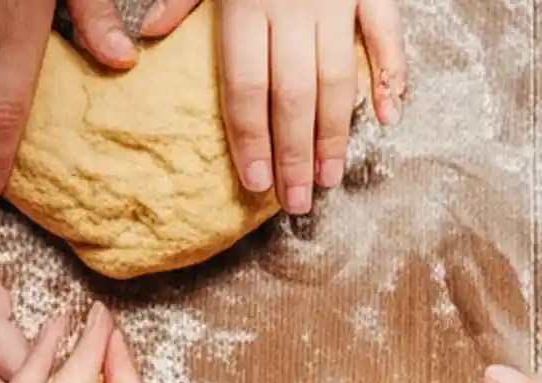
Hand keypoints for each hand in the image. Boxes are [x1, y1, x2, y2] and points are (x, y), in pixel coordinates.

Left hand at [131, 0, 406, 213]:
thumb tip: (149, 36)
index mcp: (246, 7)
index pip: (245, 88)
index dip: (249, 139)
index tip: (253, 183)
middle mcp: (292, 9)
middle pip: (292, 97)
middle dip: (293, 155)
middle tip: (297, 203)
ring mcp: (335, 0)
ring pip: (338, 78)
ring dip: (335, 133)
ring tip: (329, 178)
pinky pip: (385, 36)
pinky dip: (393, 75)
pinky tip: (389, 117)